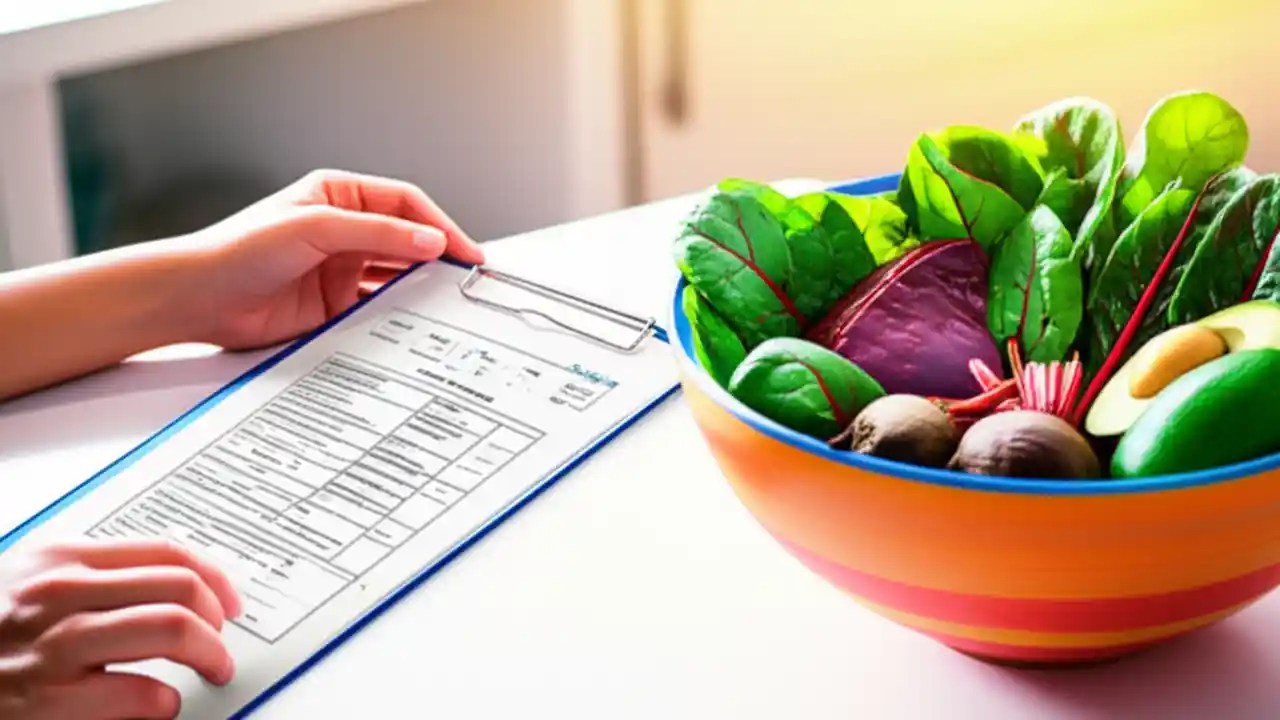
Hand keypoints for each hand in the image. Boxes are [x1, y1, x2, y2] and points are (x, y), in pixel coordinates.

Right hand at [0, 539, 241, 719]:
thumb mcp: (31, 585)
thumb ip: (93, 578)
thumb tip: (176, 588)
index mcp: (62, 558)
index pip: (168, 552)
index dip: (216, 577)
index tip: (231, 601)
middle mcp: (60, 594)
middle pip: (180, 588)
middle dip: (218, 619)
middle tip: (222, 642)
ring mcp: (54, 646)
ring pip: (171, 629)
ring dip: (209, 654)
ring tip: (212, 670)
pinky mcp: (46, 702)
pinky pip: (138, 694)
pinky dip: (165, 702)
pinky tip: (161, 704)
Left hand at [183, 169, 484, 349]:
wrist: (197, 298)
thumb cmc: (239, 249)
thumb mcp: (314, 228)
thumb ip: (377, 234)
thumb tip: (430, 242)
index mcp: (339, 196)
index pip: (405, 204)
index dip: (439, 225)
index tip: (464, 250)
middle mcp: (344, 231)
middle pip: (407, 240)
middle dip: (438, 256)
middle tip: (468, 278)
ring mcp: (340, 269)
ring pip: (397, 276)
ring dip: (421, 287)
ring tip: (448, 301)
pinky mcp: (334, 306)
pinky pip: (378, 309)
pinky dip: (399, 315)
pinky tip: (413, 322)